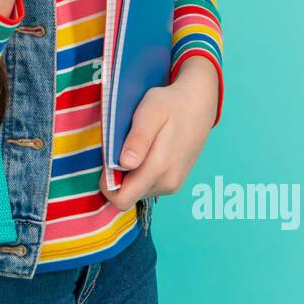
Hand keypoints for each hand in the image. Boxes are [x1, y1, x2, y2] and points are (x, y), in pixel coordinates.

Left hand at [98, 59, 219, 210]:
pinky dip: (141, 174)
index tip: (105, 163)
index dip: (106, 185)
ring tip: (134, 148)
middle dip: (117, 180)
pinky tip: (145, 152)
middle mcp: (168, 183)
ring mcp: (173, 184)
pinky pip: (149, 186)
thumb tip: (126, 163)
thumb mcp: (150, 111)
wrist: (199, 103)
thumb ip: (138, 139)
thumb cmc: (171, 104)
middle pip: (129, 197)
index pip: (122, 199)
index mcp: (159, 169)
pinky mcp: (176, 181)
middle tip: (118, 151)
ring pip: (139, 192)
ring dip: (130, 176)